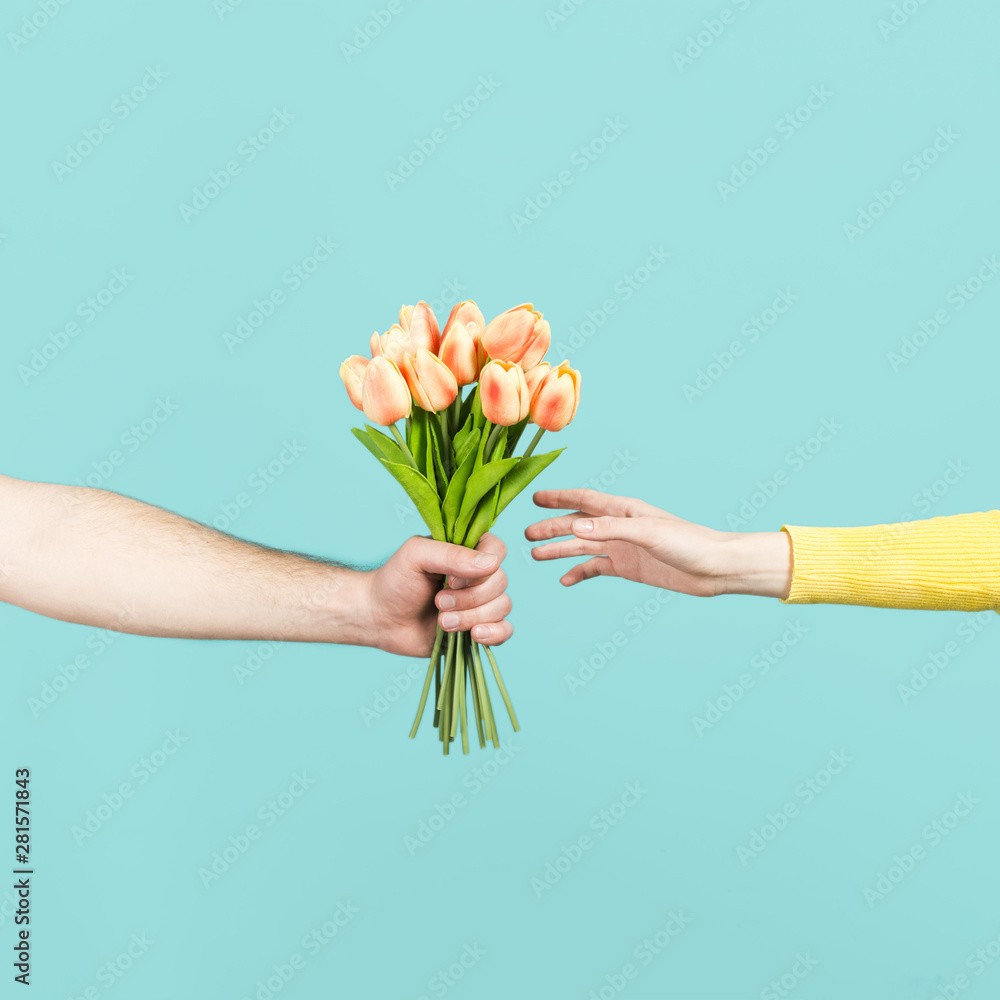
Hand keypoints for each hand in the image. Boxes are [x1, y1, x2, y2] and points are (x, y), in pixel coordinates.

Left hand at [364, 532, 512, 656]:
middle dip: (469, 598)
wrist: (379, 618)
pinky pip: (506, 631)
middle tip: (438, 602)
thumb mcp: (416, 555)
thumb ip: (451, 554)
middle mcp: (478, 575)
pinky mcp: (478, 627)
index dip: (481, 569)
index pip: (497, 551)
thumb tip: (491, 564)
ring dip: (471, 617)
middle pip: (501, 582)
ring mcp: (480, 602)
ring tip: (441, 622)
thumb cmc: (394, 581)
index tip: (451, 579)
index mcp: (467, 551)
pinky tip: (474, 635)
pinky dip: (494, 634)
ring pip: (502, 607)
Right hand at [525, 488, 791, 598]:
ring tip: (534, 556)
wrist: (715, 568)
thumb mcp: (648, 533)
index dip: (559, 498)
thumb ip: (611, 529)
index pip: (584, 500)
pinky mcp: (629, 568)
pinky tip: (564, 580)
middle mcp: (620, 527)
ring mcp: (623, 548)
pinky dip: (579, 573)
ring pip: (582, 547)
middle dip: (551, 527)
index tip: (534, 498)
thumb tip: (574, 527)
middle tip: (525, 534)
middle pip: (577, 525)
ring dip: (559, 550)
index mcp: (624, 511)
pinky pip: (597, 569)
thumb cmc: (690, 543)